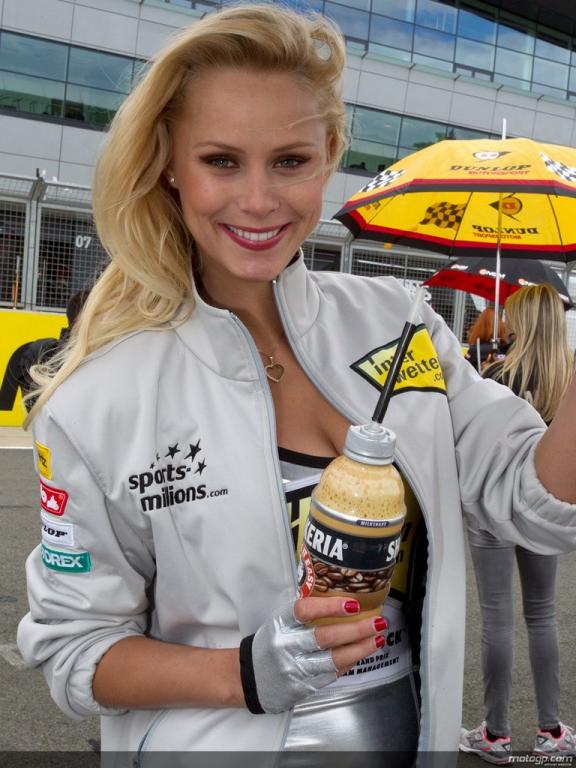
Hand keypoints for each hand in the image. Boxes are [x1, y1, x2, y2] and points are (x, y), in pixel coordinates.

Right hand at [239, 596, 386, 713]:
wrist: (250, 677)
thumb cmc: (273, 642)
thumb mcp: (281, 621)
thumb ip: (304, 611)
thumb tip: (340, 596)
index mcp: (279, 623)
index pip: (304, 610)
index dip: (329, 606)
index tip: (353, 604)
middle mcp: (285, 645)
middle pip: (324, 637)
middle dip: (356, 630)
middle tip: (378, 622)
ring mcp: (294, 668)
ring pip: (333, 659)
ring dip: (360, 649)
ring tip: (379, 638)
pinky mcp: (302, 687)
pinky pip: (331, 674)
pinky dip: (349, 663)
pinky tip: (362, 653)